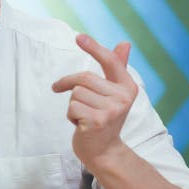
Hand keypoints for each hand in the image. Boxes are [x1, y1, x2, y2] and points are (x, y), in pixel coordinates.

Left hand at [52, 34, 137, 167]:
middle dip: (68, 84)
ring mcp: (111, 110)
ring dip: (73, 105)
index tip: (79, 37)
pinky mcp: (97, 121)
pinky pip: (72, 107)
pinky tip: (82, 124)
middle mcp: (123, 98)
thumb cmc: (105, 118)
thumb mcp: (113, 93)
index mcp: (128, 87)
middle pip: (84, 78)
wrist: (104, 151)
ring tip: (84, 115)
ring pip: (76, 93)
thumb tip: (125, 43)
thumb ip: (117, 68)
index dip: (94, 48)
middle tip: (60, 89)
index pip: (110, 62)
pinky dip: (71, 116)